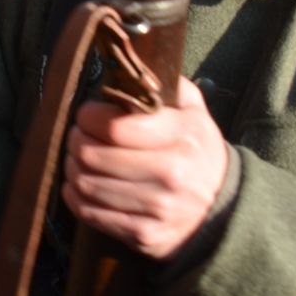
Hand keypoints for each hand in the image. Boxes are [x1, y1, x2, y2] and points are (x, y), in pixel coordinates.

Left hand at [60, 77, 226, 260]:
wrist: (223, 209)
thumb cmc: (197, 151)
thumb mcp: (193, 111)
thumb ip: (166, 83)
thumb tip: (130, 60)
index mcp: (181, 138)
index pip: (115, 127)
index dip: (89, 116)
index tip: (87, 114)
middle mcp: (171, 175)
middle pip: (91, 155)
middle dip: (75, 140)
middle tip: (77, 135)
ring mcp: (157, 209)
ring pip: (85, 183)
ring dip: (72, 167)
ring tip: (79, 158)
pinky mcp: (143, 235)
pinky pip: (90, 213)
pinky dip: (76, 197)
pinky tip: (83, 185)